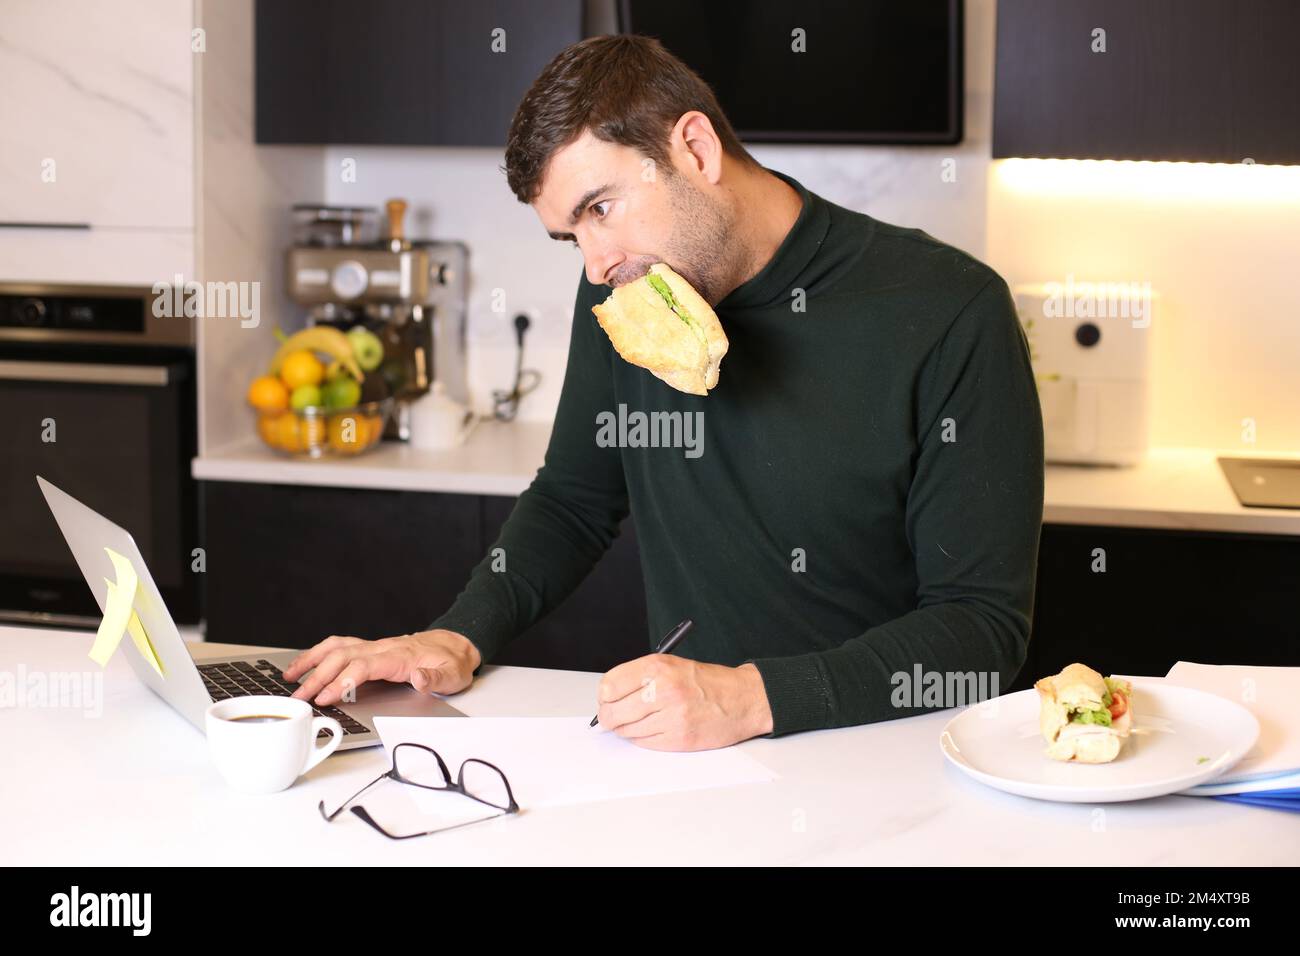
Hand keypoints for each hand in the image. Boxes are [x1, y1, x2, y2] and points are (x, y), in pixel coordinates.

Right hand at [282, 629, 481, 706]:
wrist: (455, 645)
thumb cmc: (451, 662)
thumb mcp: (452, 675)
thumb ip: (436, 679)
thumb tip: (419, 679)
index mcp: (398, 657)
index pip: (362, 666)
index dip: (342, 681)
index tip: (325, 697)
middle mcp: (382, 648)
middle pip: (342, 657)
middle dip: (318, 677)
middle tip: (298, 698)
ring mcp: (374, 646)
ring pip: (336, 647)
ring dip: (311, 661)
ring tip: (289, 677)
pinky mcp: (370, 649)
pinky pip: (339, 646)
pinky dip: (319, 653)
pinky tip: (305, 665)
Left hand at [594, 656, 772, 750]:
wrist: (743, 699)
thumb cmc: (706, 682)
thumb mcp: (670, 665)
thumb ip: (638, 678)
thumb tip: (607, 697)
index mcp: (658, 667)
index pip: (609, 685)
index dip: (604, 696)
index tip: (607, 699)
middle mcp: (663, 690)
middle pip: (613, 712)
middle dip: (609, 718)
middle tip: (613, 717)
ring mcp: (672, 717)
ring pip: (626, 731)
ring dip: (627, 729)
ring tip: (642, 720)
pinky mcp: (679, 738)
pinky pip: (644, 743)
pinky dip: (643, 738)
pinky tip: (655, 728)